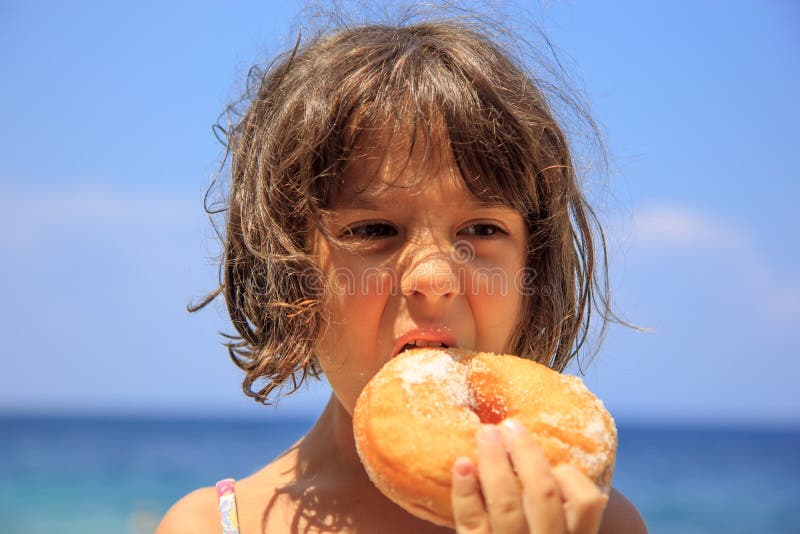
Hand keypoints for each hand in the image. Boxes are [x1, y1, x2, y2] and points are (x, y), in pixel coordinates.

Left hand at [451, 419, 607, 533]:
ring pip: (507, 504)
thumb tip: (551, 466)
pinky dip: (465, 492)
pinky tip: (461, 465)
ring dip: (495, 462)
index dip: (569, 473)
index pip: (587, 502)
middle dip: (526, 453)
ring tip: (485, 434)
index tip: (551, 457)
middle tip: (509, 425)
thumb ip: (560, 515)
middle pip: (543, 493)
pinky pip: (472, 522)